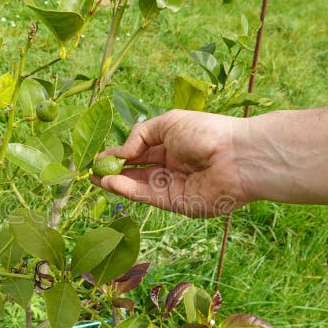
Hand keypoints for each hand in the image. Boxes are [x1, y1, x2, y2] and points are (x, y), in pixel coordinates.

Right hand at [95, 110, 251, 216]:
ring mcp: (175, 186)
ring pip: (140, 186)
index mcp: (173, 144)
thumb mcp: (168, 123)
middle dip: (114, 172)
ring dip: (117, 183)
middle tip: (91, 172)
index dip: (119, 155)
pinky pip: (149, 197)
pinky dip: (129, 191)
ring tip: (96, 178)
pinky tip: (112, 183)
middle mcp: (172, 166)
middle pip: (138, 171)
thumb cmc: (206, 132)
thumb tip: (122, 152)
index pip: (140, 151)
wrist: (236, 156)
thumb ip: (140, 136)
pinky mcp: (178, 204)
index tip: (98, 158)